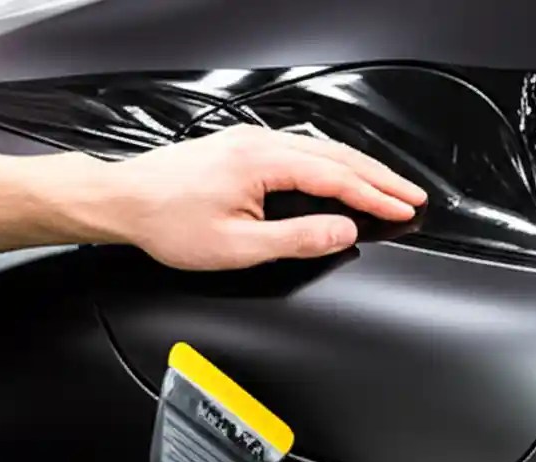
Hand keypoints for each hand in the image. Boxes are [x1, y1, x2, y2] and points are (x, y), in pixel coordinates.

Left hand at [45, 125, 427, 268]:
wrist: (122, 200)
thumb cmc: (169, 223)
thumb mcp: (239, 246)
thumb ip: (297, 238)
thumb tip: (343, 231)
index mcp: (263, 161)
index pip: (337, 178)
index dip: (376, 196)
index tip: (404, 210)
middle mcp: (258, 142)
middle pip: (336, 156)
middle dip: (380, 177)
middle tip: (413, 195)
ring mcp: (248, 141)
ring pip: (319, 150)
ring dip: (358, 168)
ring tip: (387, 187)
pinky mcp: (239, 147)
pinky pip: (299, 150)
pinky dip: (330, 164)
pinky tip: (339, 174)